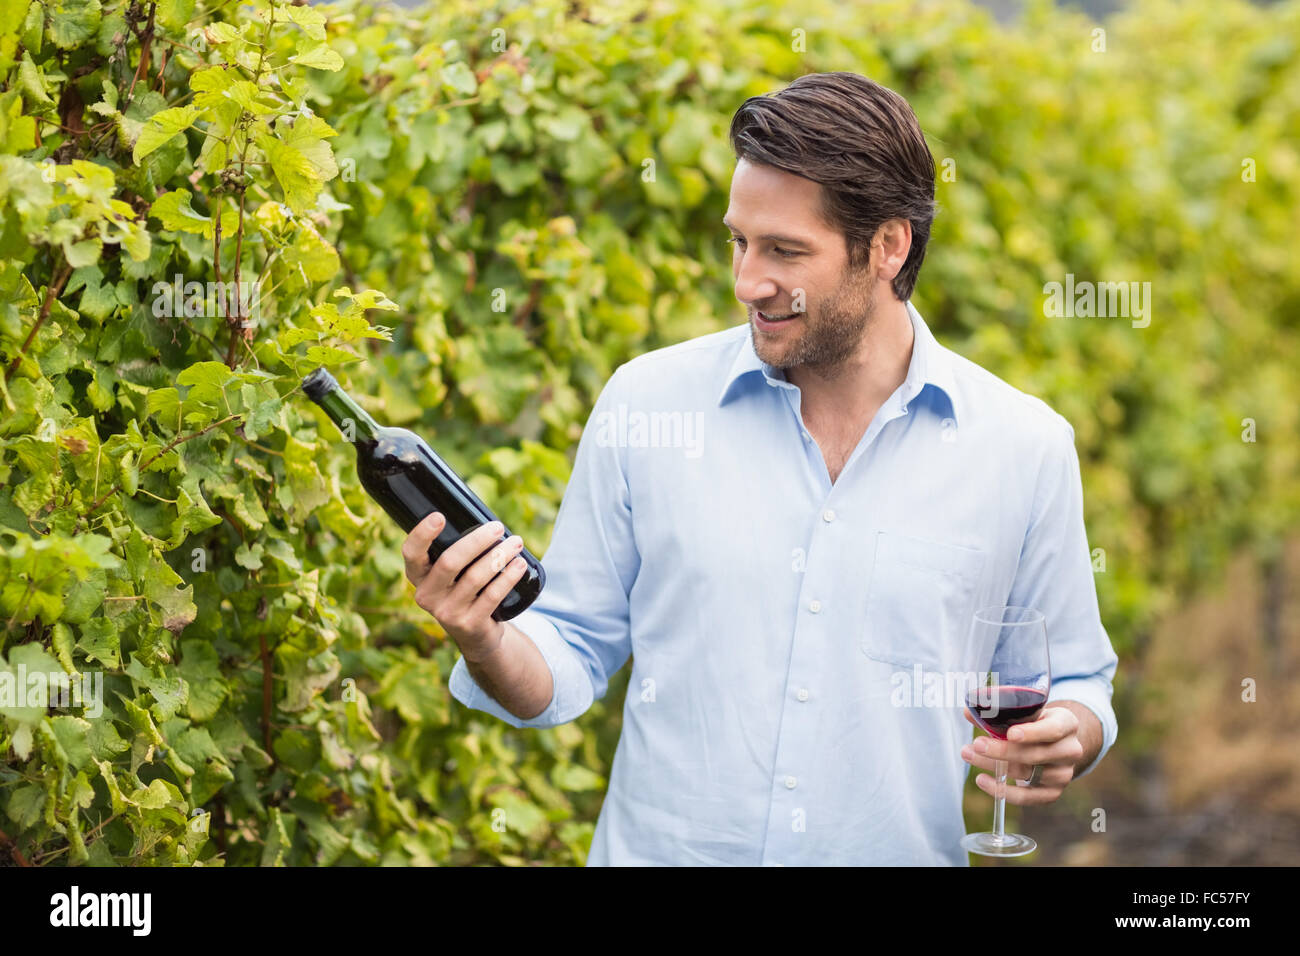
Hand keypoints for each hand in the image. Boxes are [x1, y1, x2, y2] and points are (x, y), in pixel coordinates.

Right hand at [401, 512, 528, 660]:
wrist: (477, 635)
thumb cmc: (465, 590)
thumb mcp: (452, 575)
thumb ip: (456, 550)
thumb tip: (482, 515)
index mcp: (418, 577)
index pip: (411, 553)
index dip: (422, 534)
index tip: (439, 516)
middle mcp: (426, 595)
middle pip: (450, 562)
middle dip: (476, 540)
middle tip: (497, 526)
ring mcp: (447, 612)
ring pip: (475, 577)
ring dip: (499, 556)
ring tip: (516, 543)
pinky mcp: (469, 624)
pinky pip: (492, 596)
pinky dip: (508, 577)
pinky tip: (519, 565)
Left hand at [960, 704, 1083, 804]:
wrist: (1056, 744)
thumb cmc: (1036, 723)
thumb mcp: (1027, 712)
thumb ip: (1000, 711)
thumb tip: (969, 711)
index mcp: (1067, 724)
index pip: (1053, 730)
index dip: (1032, 733)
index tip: (1010, 734)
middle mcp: (1070, 750)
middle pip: (1035, 754)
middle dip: (1002, 750)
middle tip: (976, 744)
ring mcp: (1063, 774)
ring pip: (1026, 774)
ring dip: (994, 766)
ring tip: (968, 755)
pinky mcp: (1052, 793)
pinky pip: (1027, 797)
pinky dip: (1002, 790)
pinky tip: (982, 780)